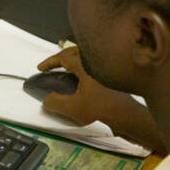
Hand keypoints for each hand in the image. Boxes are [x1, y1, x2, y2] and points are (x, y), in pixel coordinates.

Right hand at [38, 46, 165, 153]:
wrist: (127, 118)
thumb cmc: (103, 111)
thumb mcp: (72, 108)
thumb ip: (54, 102)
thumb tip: (46, 99)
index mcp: (86, 66)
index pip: (64, 57)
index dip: (50, 62)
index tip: (41, 68)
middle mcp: (97, 64)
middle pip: (77, 52)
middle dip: (63, 57)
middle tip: (54, 65)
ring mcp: (106, 70)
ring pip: (87, 60)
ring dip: (75, 62)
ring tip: (66, 72)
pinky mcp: (111, 79)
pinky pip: (94, 68)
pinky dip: (84, 70)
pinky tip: (82, 84)